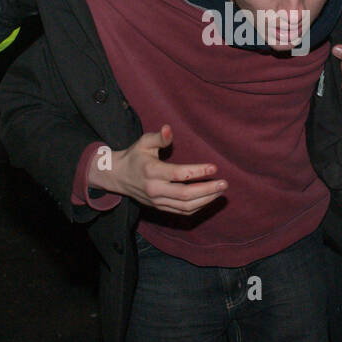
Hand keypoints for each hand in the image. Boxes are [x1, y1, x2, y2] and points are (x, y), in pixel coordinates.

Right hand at [88, 124, 227, 215]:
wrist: (117, 176)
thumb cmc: (134, 156)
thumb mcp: (144, 143)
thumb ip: (159, 137)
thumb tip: (169, 129)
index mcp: (151, 171)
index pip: (178, 174)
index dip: (198, 171)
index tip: (214, 167)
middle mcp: (154, 189)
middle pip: (185, 194)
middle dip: (207, 190)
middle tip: (224, 183)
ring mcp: (157, 201)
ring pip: (185, 206)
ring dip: (206, 200)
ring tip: (220, 191)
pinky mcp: (160, 207)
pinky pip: (182, 212)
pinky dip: (198, 207)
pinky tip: (209, 199)